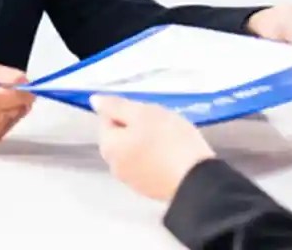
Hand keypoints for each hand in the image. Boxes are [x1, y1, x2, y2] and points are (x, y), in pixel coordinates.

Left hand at [92, 95, 214, 201]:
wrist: (197, 180)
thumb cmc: (170, 141)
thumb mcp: (143, 113)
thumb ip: (117, 106)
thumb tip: (94, 101)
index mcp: (109, 146)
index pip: (108, 118)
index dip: (128, 110)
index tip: (148, 111)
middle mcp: (114, 166)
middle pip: (121, 137)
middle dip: (138, 127)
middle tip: (162, 122)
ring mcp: (133, 181)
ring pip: (135, 152)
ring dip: (148, 143)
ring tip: (171, 138)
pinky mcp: (150, 190)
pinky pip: (149, 166)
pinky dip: (157, 158)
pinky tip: (174, 154)